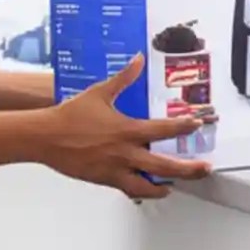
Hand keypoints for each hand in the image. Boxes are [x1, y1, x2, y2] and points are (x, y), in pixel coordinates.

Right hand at [40, 53, 211, 198]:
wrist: (44, 137)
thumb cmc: (71, 115)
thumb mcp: (100, 92)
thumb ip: (124, 78)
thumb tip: (138, 59)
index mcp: (127, 130)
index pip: (163, 130)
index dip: (183, 127)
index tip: (197, 125)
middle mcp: (125, 153)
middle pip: (164, 165)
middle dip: (188, 168)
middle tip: (204, 168)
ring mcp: (115, 169)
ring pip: (148, 185)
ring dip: (166, 185)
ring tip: (178, 184)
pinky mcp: (105, 180)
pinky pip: (129, 189)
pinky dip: (143, 190)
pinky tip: (150, 189)